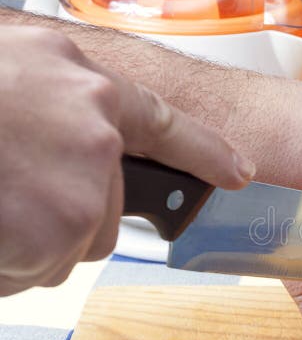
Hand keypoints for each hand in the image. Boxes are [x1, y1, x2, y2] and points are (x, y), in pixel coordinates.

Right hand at [0, 26, 253, 295]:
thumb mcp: (13, 70)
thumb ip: (57, 102)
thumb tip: (86, 139)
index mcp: (86, 88)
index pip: (167, 124)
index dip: (206, 151)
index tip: (240, 172)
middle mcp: (98, 137)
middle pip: (105, 210)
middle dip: (63, 216)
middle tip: (10, 191)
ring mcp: (82, 187)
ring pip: (69, 244)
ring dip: (28, 240)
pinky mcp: (58, 232)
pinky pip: (36, 269)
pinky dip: (7, 262)